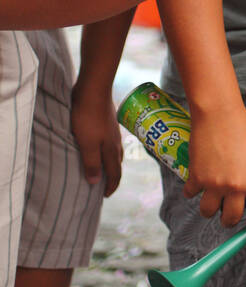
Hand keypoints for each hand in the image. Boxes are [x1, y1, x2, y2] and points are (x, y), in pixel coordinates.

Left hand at [70, 80, 123, 195]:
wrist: (94, 89)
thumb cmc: (88, 117)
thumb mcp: (86, 143)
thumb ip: (91, 162)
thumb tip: (96, 182)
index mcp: (111, 150)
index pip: (114, 173)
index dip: (111, 186)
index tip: (105, 196)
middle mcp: (115, 142)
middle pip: (117, 164)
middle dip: (113, 177)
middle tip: (106, 186)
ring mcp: (113, 131)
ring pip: (115, 152)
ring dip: (111, 163)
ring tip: (105, 168)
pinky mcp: (108, 121)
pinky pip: (111, 142)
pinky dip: (108, 150)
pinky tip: (102, 145)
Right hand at [184, 104, 245, 235]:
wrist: (218, 114)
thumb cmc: (243, 130)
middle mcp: (235, 186)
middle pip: (231, 218)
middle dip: (231, 220)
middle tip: (230, 214)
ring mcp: (214, 183)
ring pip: (208, 212)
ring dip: (211, 210)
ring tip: (213, 201)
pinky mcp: (196, 177)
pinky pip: (191, 195)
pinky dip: (193, 192)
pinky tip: (197, 184)